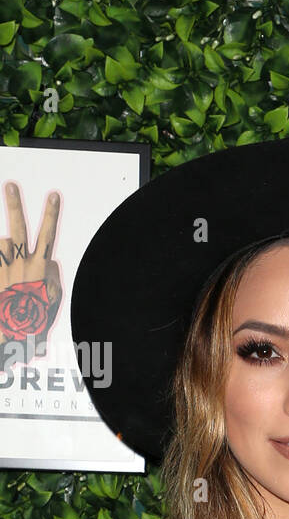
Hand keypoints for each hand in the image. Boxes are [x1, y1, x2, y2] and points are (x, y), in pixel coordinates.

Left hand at [0, 183, 61, 362]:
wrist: (13, 333)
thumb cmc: (36, 317)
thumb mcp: (53, 298)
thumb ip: (52, 275)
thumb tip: (49, 261)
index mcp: (39, 267)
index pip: (48, 234)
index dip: (51, 213)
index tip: (53, 195)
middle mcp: (20, 263)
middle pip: (18, 227)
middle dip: (15, 205)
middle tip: (10, 185)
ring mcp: (3, 267)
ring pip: (2, 244)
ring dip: (6, 249)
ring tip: (13, 271)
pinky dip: (0, 255)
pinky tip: (7, 277)